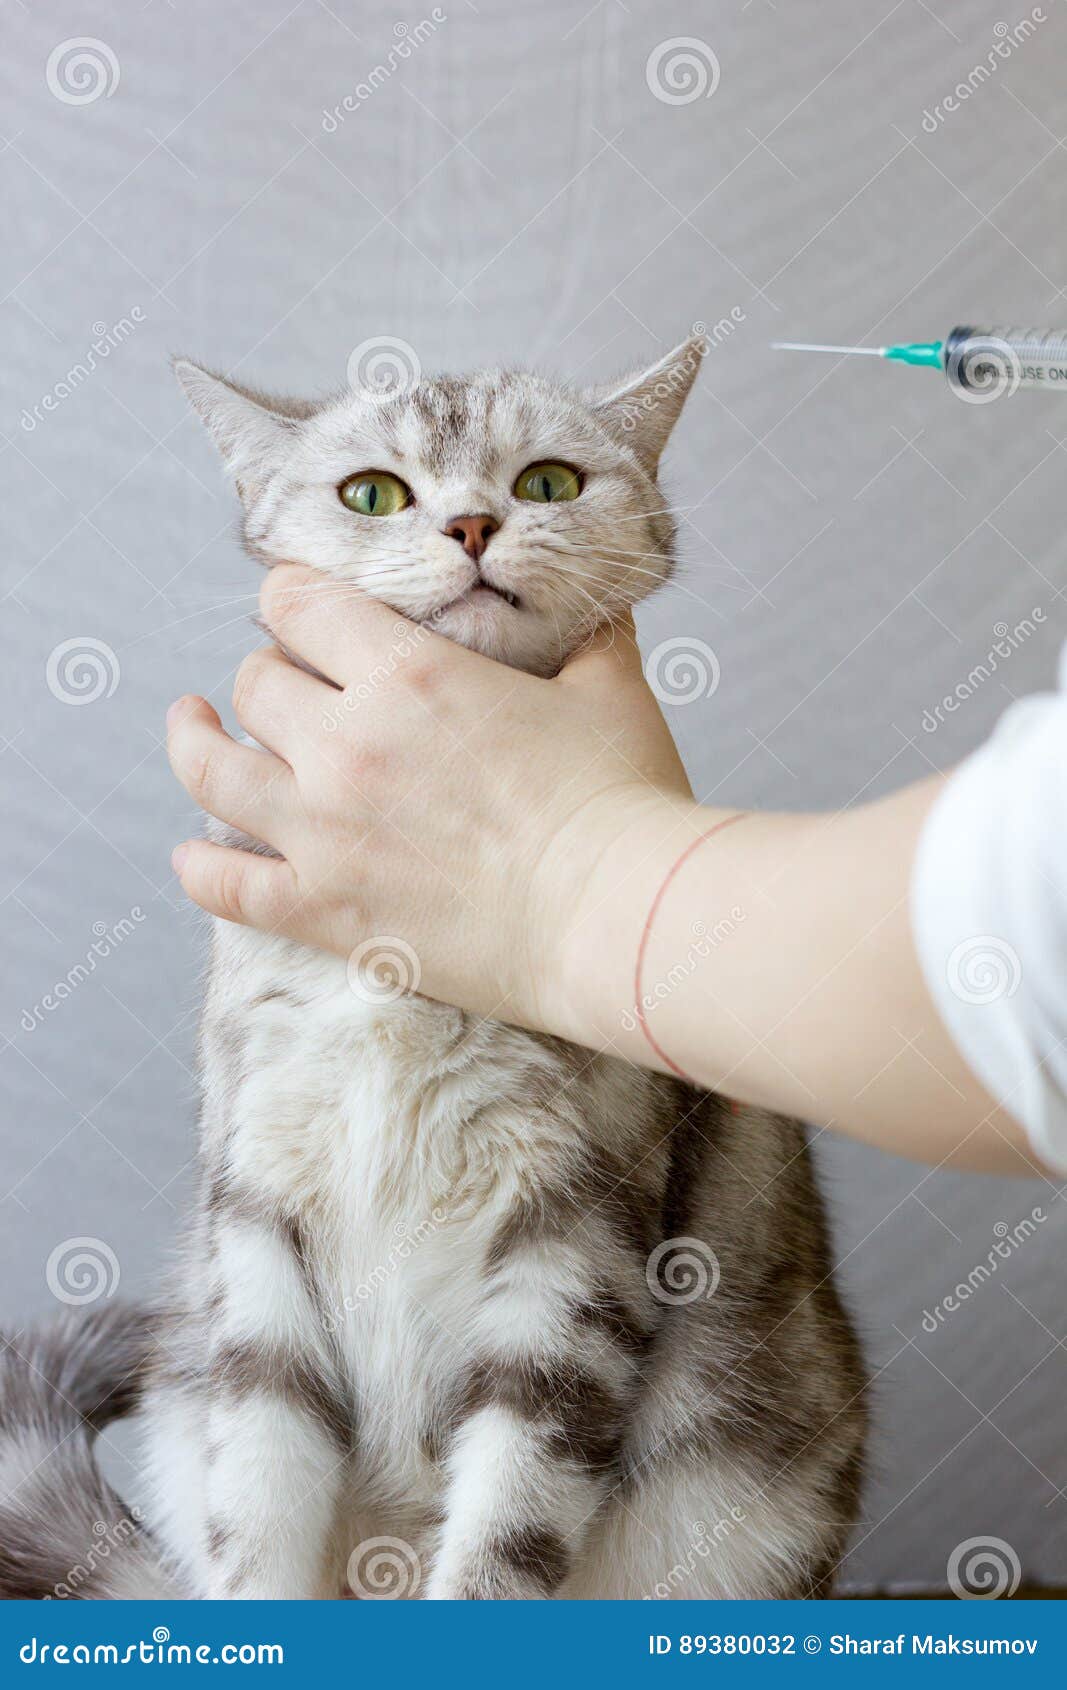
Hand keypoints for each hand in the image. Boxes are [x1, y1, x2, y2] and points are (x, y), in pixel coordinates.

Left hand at [166, 564, 692, 1031]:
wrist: (614, 918)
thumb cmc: (619, 803)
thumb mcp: (610, 693)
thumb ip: (589, 640)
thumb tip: (600, 605)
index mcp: (409, 674)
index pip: (302, 605)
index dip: (291, 597)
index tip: (295, 607)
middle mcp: (347, 743)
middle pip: (256, 684)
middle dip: (268, 673)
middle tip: (287, 684)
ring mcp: (324, 831)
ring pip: (214, 770)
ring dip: (195, 742)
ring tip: (191, 727)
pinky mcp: (324, 910)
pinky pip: (225, 885)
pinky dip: (198, 867)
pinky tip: (190, 855)